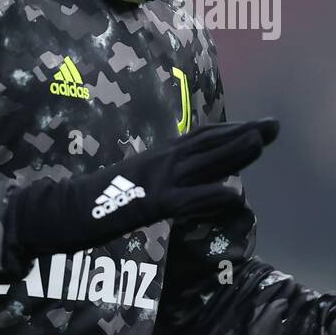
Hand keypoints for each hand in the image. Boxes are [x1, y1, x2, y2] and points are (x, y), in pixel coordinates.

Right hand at [11, 117, 279, 256]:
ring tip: (261, 141)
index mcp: (157, 157)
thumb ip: (161, 181)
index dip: (229, 131)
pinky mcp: (148, 203)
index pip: (199, 138)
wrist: (60, 210)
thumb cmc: (94, 201)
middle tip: (275, 124)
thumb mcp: (135, 185)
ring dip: (231, 152)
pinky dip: (211, 196)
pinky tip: (235, 195)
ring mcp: (155, 180)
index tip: (257, 125)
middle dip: (242, 134)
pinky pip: (186, 199)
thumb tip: (185, 185)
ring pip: (200, 162)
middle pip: (207, 144)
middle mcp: (160, 161)